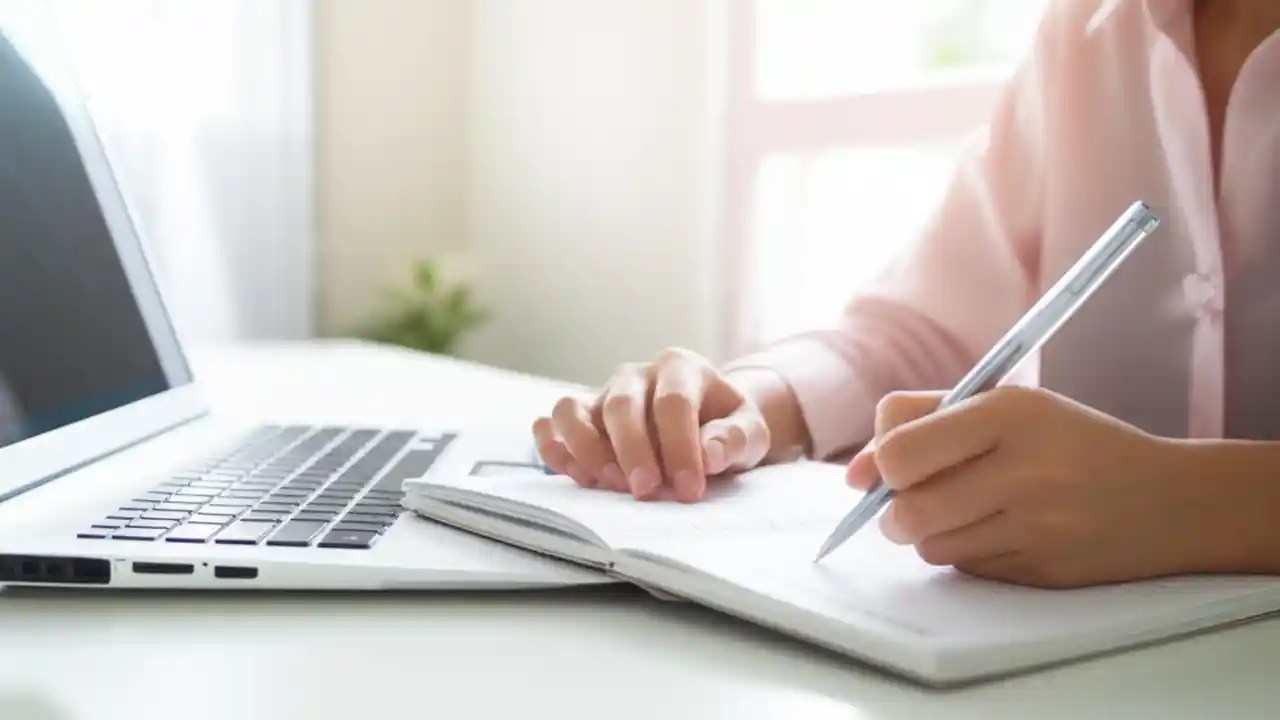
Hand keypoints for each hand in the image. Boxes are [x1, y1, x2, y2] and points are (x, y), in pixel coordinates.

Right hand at [533, 348, 773, 501]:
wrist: (708, 423)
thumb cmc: (725, 428)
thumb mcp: (749, 432)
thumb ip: (735, 439)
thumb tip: (709, 453)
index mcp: (681, 368)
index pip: (673, 403)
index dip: (680, 448)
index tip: (690, 490)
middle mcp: (635, 375)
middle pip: (621, 405)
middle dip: (632, 452)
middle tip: (647, 492)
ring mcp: (602, 393)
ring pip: (571, 408)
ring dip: (586, 449)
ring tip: (610, 485)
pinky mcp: (580, 416)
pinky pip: (550, 425)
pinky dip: (554, 450)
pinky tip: (578, 478)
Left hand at [846, 387, 1216, 587]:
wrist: (1169, 500)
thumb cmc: (1070, 443)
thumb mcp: (1008, 406)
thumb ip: (922, 421)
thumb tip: (852, 474)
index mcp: (1010, 413)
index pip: (901, 449)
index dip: (885, 462)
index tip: (899, 463)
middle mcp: (1025, 469)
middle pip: (906, 508)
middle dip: (895, 508)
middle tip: (914, 498)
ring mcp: (1037, 526)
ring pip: (930, 544)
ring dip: (929, 531)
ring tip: (966, 508)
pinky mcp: (1043, 571)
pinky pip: (966, 568)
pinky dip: (966, 552)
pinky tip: (1000, 531)